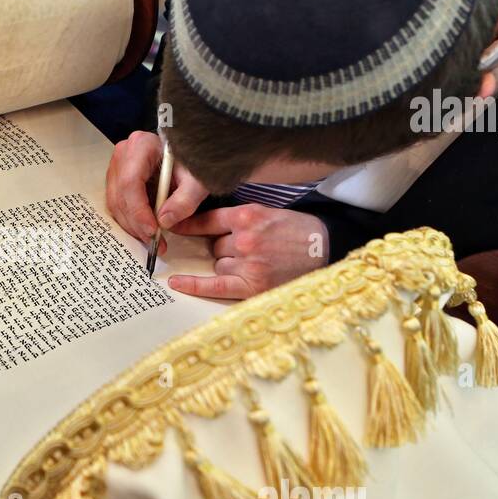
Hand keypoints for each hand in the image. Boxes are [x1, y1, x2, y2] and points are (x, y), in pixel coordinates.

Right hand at [105, 130, 208, 256]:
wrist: (188, 154)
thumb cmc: (192, 163)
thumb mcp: (197, 180)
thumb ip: (185, 200)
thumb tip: (164, 222)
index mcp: (141, 146)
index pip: (130, 182)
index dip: (138, 211)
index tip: (153, 231)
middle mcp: (123, 154)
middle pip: (120, 195)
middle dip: (136, 224)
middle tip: (155, 243)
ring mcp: (116, 166)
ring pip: (115, 203)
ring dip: (132, 225)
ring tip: (153, 239)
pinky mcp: (116, 179)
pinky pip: (117, 204)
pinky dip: (130, 220)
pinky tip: (146, 230)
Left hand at [168, 205, 328, 299]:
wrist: (325, 249)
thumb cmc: (296, 231)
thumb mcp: (267, 213)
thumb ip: (237, 219)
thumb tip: (201, 228)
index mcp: (248, 215)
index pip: (208, 220)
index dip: (190, 225)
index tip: (172, 225)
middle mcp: (245, 239)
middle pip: (214, 247)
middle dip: (225, 249)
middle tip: (250, 249)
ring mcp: (248, 263)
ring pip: (219, 265)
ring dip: (230, 266)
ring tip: (258, 263)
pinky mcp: (253, 285)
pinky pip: (215, 285)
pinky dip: (195, 285)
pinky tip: (177, 283)